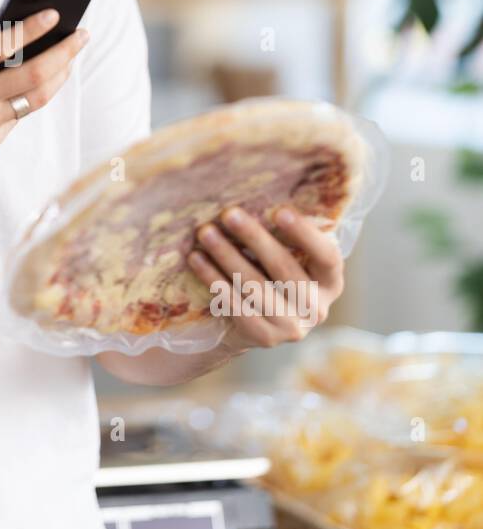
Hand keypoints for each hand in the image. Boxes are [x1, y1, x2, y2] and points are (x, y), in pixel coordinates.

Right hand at [0, 9, 88, 188]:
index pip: (3, 45)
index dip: (33, 28)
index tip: (55, 14)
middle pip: (35, 73)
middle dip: (65, 52)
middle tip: (83, 34)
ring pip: (36, 98)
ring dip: (60, 75)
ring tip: (70, 58)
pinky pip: (18, 115)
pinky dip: (29, 96)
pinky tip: (41, 81)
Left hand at [185, 204, 344, 350]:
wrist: (254, 326)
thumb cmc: (273, 276)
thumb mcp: (290, 258)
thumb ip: (287, 236)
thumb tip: (263, 190)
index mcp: (331, 281)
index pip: (327, 256)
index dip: (305, 234)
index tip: (279, 211)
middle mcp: (318, 307)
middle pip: (284, 268)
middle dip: (254, 238)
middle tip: (229, 213)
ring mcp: (292, 327)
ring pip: (255, 287)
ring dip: (226, 256)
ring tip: (205, 233)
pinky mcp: (265, 338)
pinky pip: (236, 306)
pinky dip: (214, 280)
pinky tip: (197, 260)